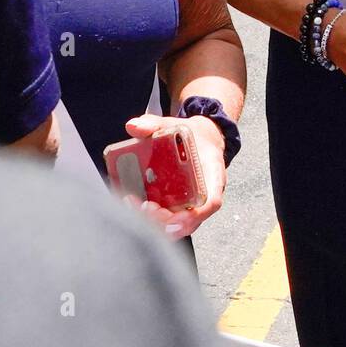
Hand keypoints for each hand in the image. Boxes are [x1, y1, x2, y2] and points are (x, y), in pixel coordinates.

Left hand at [121, 113, 225, 240]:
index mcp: (213, 173)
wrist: (204, 137)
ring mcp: (195, 200)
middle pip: (193, 219)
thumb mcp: (177, 124)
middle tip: (145, 207)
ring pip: (181, 223)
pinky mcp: (184, 203)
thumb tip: (132, 126)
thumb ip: (154, 123)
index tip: (176, 217)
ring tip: (137, 206)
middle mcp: (207, 192)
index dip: (196, 214)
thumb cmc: (195, 135)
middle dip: (168, 220)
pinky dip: (156, 217)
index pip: (212, 201)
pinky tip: (137, 206)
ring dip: (159, 222)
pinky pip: (173, 217)